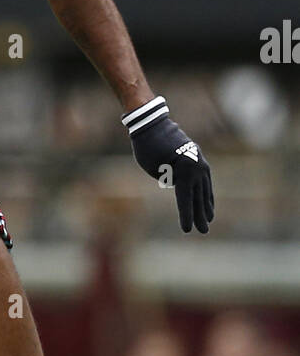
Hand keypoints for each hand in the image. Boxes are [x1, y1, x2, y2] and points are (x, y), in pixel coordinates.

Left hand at [126, 104, 214, 234]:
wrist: (153, 124)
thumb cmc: (148, 148)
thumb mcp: (154, 170)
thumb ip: (171, 182)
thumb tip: (183, 189)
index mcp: (184, 171)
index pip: (185, 199)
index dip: (185, 216)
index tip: (186, 230)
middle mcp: (196, 167)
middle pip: (197, 197)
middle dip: (199, 216)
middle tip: (202, 231)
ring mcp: (200, 162)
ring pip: (204, 190)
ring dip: (206, 206)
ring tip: (208, 220)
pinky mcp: (199, 159)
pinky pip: (205, 181)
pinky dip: (206, 193)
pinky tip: (208, 203)